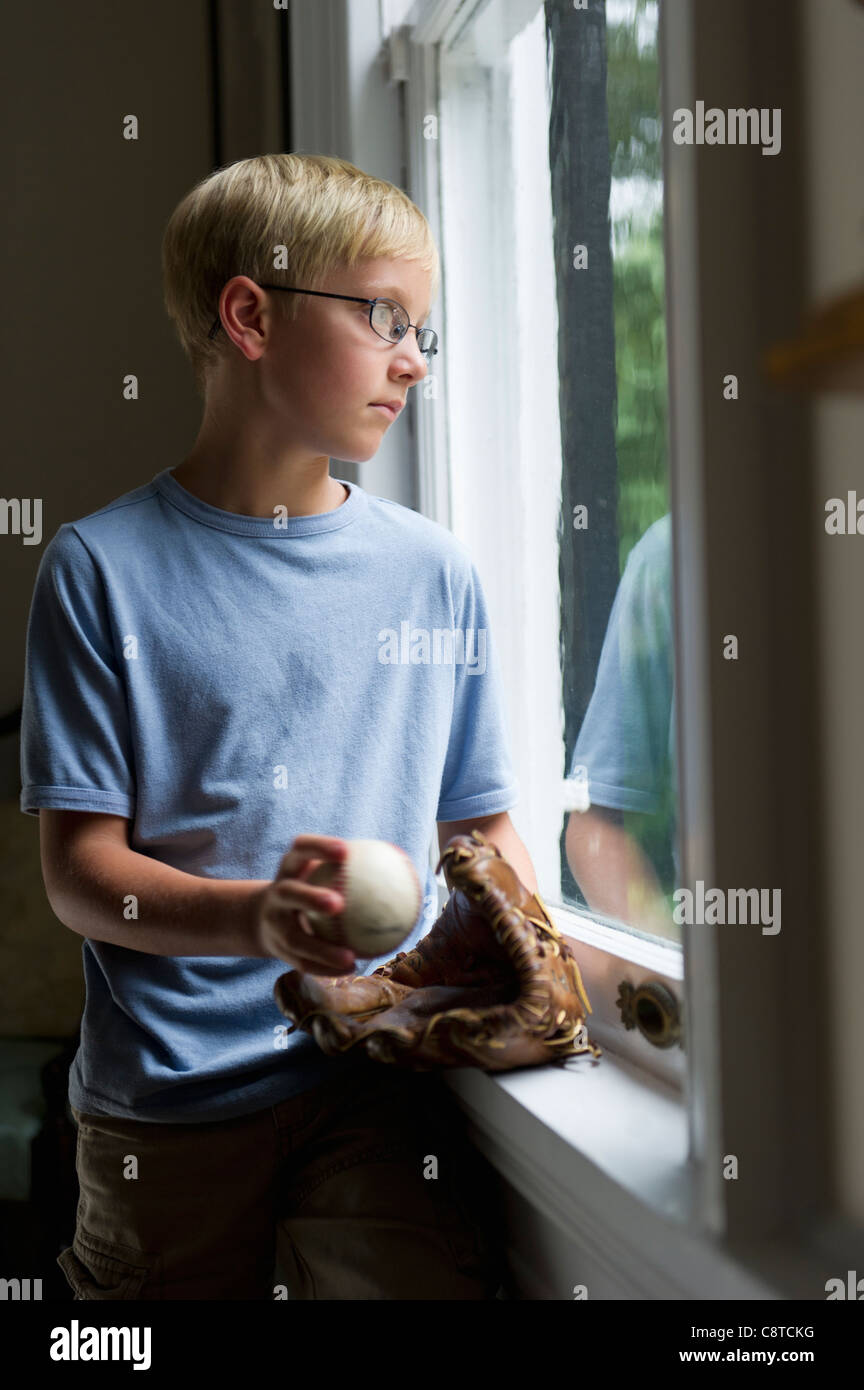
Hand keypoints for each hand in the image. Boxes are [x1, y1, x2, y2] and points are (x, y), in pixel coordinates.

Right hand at [253, 834, 356, 974]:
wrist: (265, 917)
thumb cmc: (309, 887)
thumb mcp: (318, 872)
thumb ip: (351, 868)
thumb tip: (402, 863)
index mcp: (290, 868)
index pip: (300, 848)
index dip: (319, 847)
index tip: (346, 850)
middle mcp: (277, 894)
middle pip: (289, 893)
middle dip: (311, 898)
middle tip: (338, 904)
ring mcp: (274, 924)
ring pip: (294, 938)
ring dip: (322, 950)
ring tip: (350, 958)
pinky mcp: (277, 949)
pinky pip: (302, 962)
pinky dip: (325, 967)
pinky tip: (351, 969)